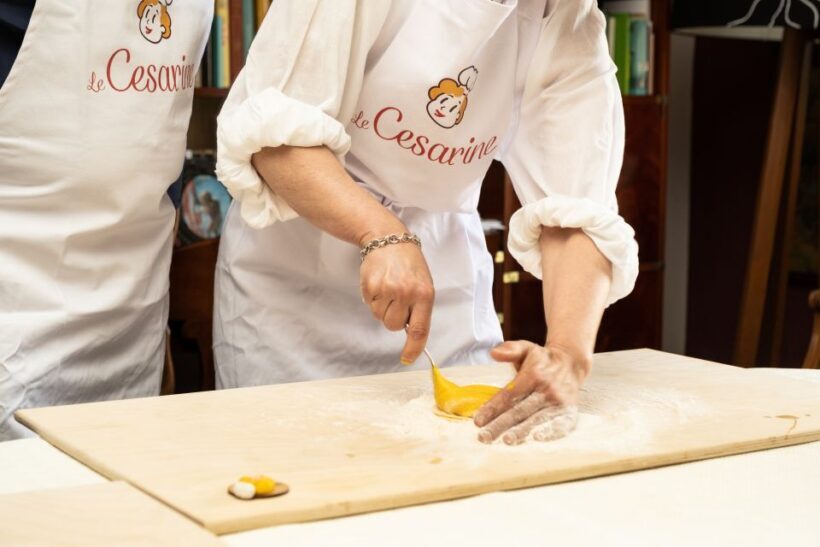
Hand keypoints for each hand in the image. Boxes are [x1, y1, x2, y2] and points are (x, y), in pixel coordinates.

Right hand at [360, 239, 434, 363]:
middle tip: (397, 300)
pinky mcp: (371, 286)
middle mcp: (407, 293)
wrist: (389, 239)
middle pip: (394, 326)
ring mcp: (388, 290)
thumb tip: (411, 333)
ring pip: (380, 317)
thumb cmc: (409, 263)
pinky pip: (369, 305)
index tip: (407, 359)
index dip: (413, 348)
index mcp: (425, 295)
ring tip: (388, 287)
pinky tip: (379, 282)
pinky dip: (372, 297)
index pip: (419, 329)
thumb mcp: (424, 283)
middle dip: (393, 318)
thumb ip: (419, 308)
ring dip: (382, 307)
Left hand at [473, 341, 589, 444]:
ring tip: (506, 441)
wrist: (572, 363)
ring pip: (536, 419)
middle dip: (500, 425)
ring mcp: (558, 402)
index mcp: (533, 374)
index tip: (478, 421)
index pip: (509, 394)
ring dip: (521, 432)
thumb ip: (511, 349)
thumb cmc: (543, 359)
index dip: (493, 408)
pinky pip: (559, 425)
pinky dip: (549, 433)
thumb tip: (493, 353)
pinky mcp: (569, 412)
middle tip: (484, 437)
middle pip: (519, 410)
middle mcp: (546, 389)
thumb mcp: (527, 348)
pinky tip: (537, 439)